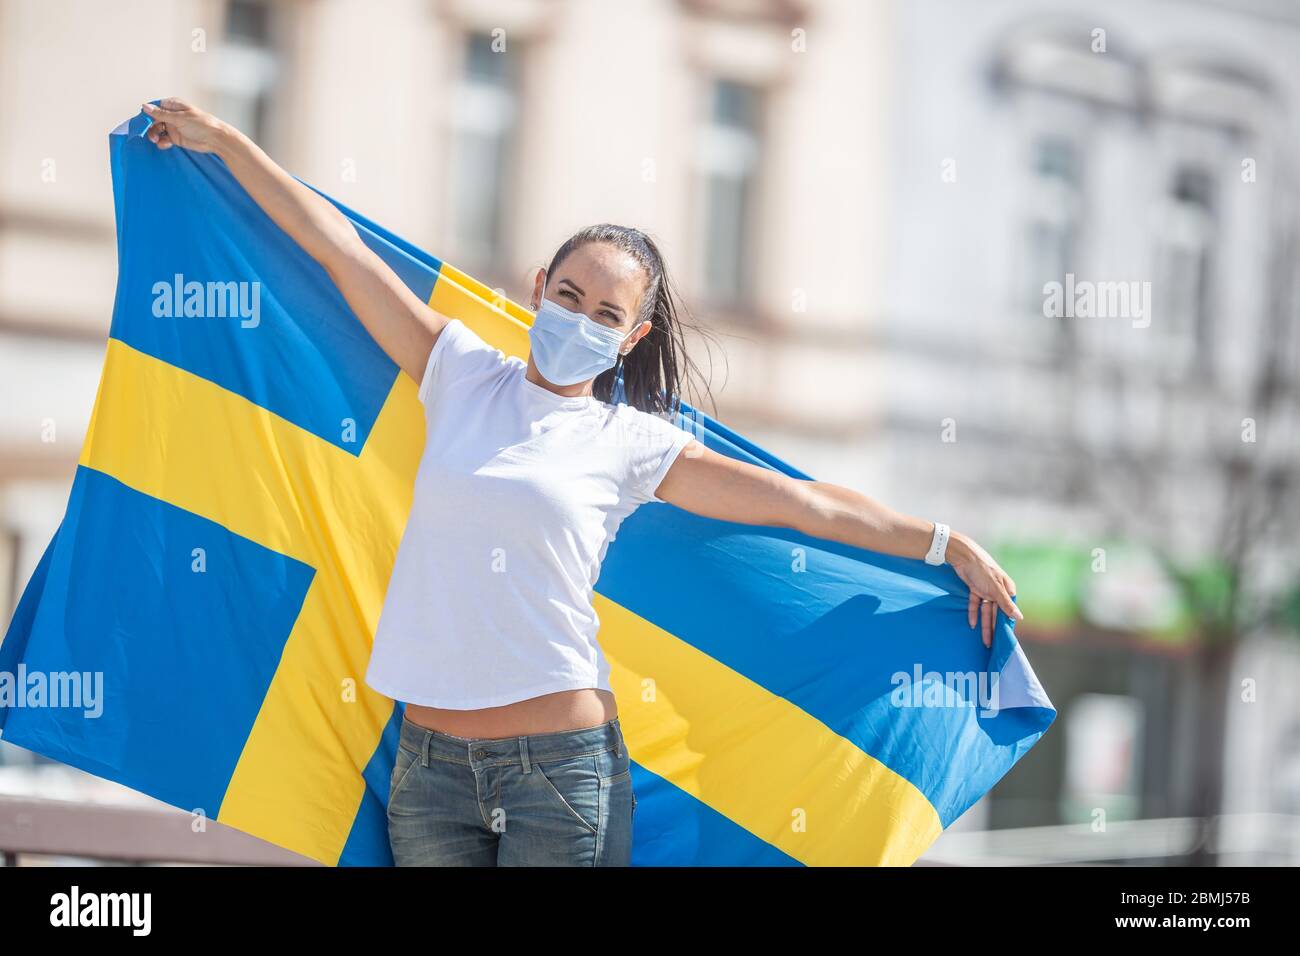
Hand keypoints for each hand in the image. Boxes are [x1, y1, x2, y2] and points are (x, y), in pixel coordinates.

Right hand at [140, 98, 228, 153]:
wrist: (216, 140)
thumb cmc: (201, 124)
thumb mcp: (179, 118)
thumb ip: (161, 114)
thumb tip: (145, 106)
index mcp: (173, 105)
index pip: (154, 107)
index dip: (147, 114)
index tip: (142, 123)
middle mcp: (172, 115)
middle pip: (154, 120)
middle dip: (150, 127)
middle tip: (151, 135)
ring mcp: (174, 126)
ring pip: (158, 130)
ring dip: (155, 135)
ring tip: (157, 141)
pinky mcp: (176, 138)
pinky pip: (164, 139)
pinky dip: (162, 142)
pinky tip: (164, 145)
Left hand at [946, 531, 1021, 647]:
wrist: (964, 556)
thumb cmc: (983, 569)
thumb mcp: (996, 588)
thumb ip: (1006, 603)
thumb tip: (1019, 617)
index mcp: (1008, 590)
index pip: (1009, 611)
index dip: (1006, 624)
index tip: (1006, 639)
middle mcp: (998, 591)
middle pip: (997, 613)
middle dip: (994, 629)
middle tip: (993, 645)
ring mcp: (986, 590)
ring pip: (986, 611)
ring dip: (984, 625)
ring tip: (984, 641)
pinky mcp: (974, 589)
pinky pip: (975, 605)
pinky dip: (973, 614)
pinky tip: (972, 624)